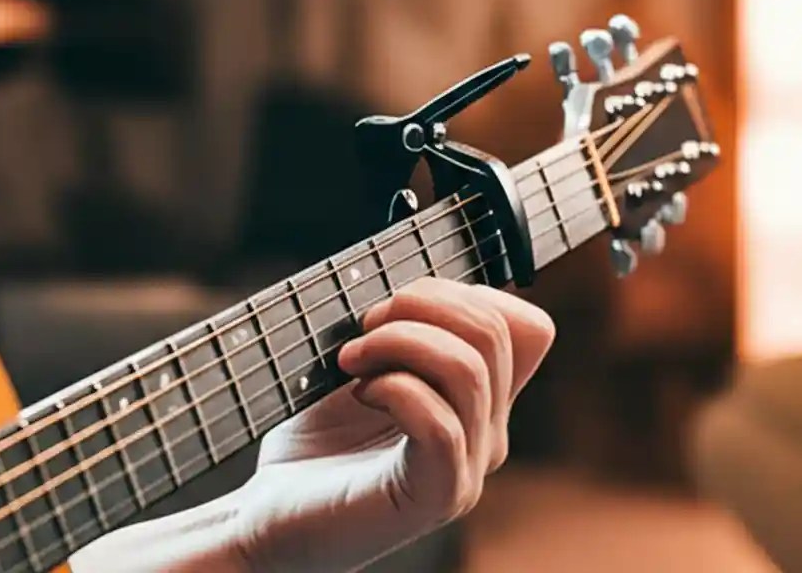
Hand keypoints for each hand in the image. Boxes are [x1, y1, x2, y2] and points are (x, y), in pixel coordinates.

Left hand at [233, 278, 555, 572]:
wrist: (273, 516)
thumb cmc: (314, 442)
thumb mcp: (366, 368)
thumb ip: (406, 331)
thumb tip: (417, 285)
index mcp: (481, 402)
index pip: (529, 329)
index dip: (467, 295)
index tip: (399, 307)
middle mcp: (487, 436)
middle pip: (495, 333)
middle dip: (423, 303)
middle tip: (364, 325)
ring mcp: (467, 470)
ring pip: (469, 370)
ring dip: (399, 341)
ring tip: (349, 358)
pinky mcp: (435, 497)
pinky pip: (441, 423)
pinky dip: (394, 388)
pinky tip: (359, 394)